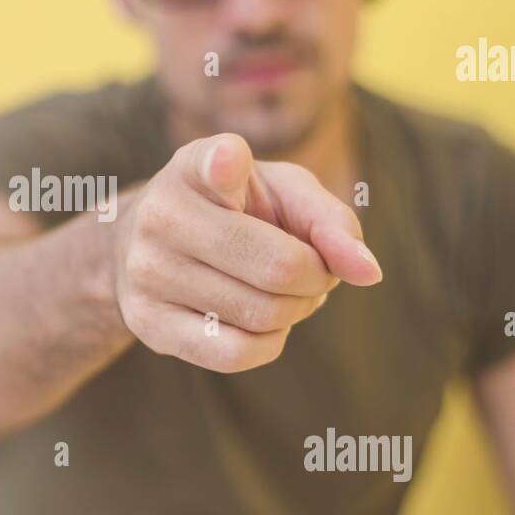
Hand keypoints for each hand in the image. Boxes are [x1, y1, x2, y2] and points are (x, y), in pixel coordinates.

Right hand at [112, 132, 381, 371]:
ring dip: (295, 310)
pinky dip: (269, 342)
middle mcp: (161, 214)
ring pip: (260, 314)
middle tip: (313, 271)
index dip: (226, 164)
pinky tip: (263, 322)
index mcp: (196, 166)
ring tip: (284, 292)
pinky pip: (234, 353)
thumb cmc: (235, 211)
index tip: (230, 161)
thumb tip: (367, 273)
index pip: (213, 163)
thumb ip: (331, 222)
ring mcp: (146, 271)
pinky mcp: (146, 322)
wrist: (149, 244)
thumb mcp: (284, 195)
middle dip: (316, 277)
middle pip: (278, 267)